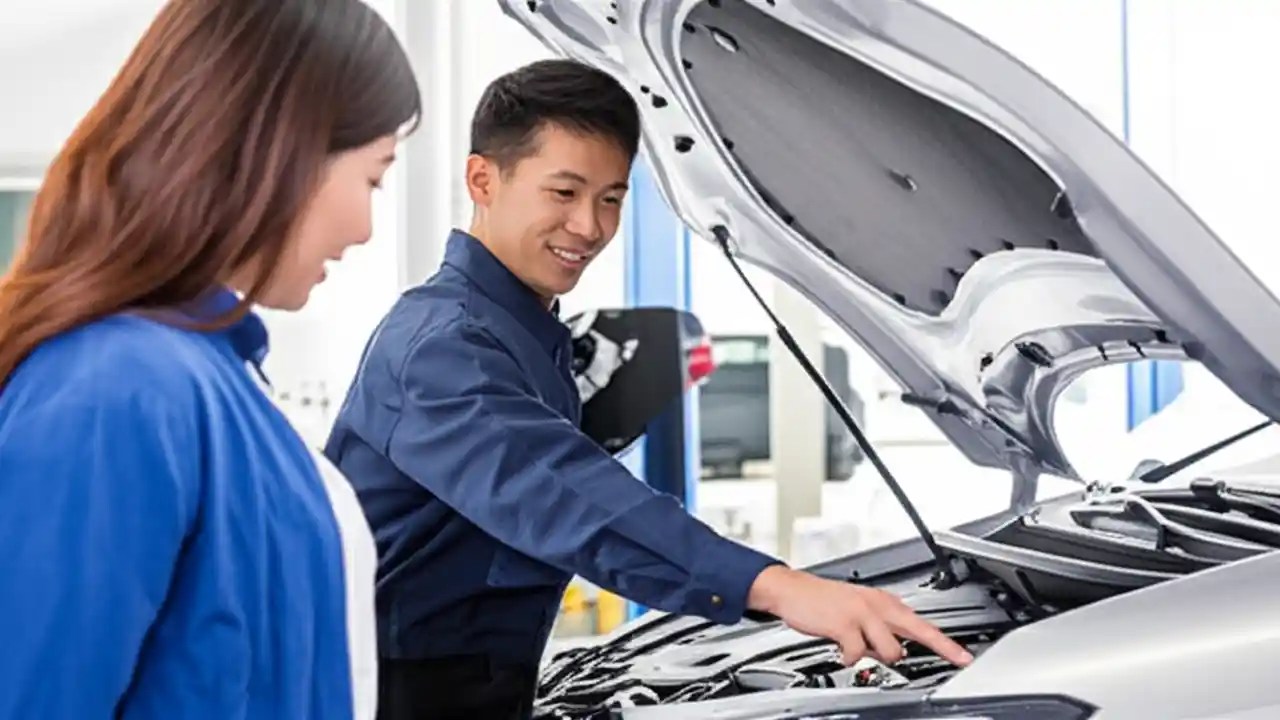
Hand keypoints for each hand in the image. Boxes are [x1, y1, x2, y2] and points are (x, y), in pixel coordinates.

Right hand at [747, 565, 973, 666]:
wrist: (792, 590)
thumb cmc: (824, 602)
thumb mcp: (858, 610)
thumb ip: (878, 630)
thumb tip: (891, 653)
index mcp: (883, 601)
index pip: (922, 624)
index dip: (946, 644)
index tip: (963, 658)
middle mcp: (878, 605)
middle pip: (918, 632)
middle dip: (928, 649)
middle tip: (945, 659)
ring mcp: (862, 613)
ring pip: (890, 650)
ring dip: (874, 655)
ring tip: (856, 646)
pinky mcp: (844, 623)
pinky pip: (858, 654)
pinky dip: (849, 657)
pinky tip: (840, 648)